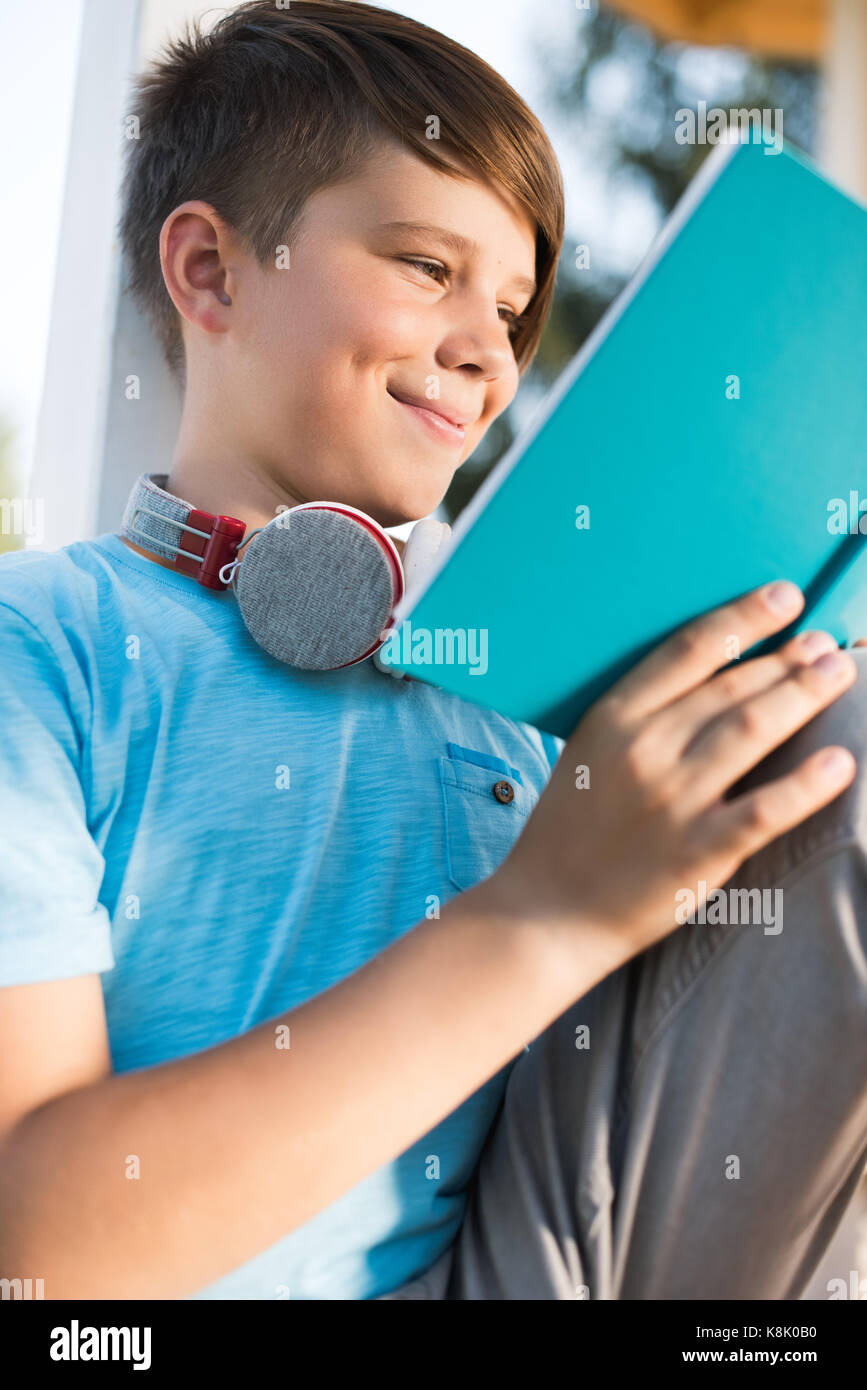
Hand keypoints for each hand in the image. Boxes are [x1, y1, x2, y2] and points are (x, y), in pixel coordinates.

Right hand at [493, 581, 857, 972]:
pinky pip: (762, 810)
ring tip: (839, 675)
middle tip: (826, 645)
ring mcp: (671, 801)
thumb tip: (713, 675)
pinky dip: (805, 784)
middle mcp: (643, 750)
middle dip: (787, 659)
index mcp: (613, 718)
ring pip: (750, 732)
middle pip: (730, 688)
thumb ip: (642, 714)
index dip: (742, 619)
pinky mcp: (696, 853)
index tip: (783, 598)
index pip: (688, 651)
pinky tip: (842, 762)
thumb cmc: (571, 827)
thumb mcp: (588, 751)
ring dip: (802, 697)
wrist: (546, 911)